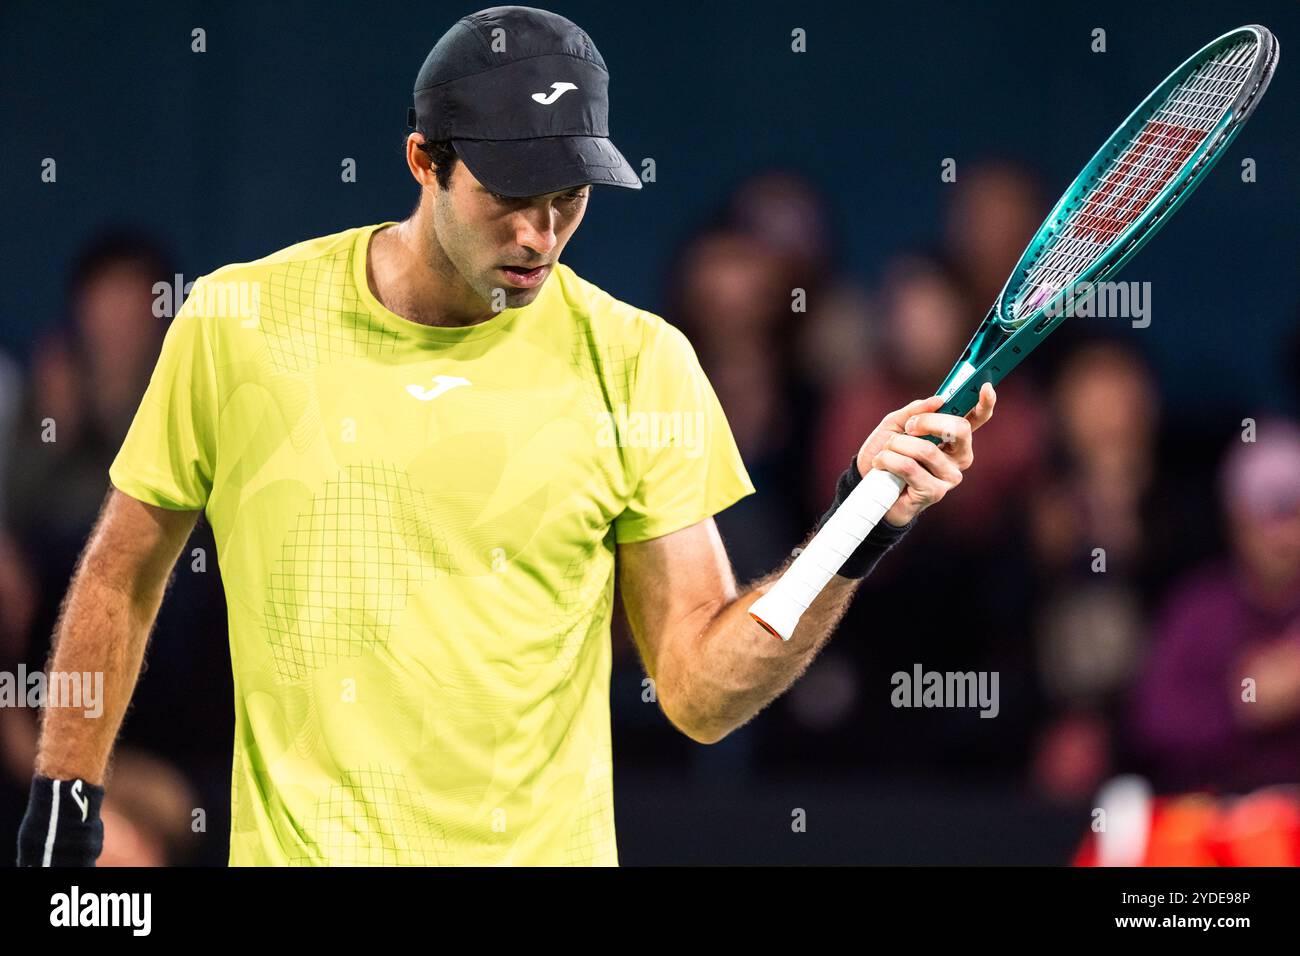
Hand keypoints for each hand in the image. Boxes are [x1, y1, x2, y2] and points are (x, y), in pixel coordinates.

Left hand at [856, 383, 996, 526]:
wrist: (866, 484)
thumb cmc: (885, 453)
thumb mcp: (895, 424)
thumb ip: (915, 410)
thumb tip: (939, 400)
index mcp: (953, 438)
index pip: (976, 419)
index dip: (985, 403)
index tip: (985, 387)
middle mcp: (958, 457)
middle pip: (959, 429)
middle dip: (928, 421)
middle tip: (908, 427)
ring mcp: (949, 476)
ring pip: (926, 449)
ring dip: (897, 445)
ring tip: (885, 452)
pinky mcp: (935, 492)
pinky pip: (910, 466)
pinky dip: (888, 460)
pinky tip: (882, 466)